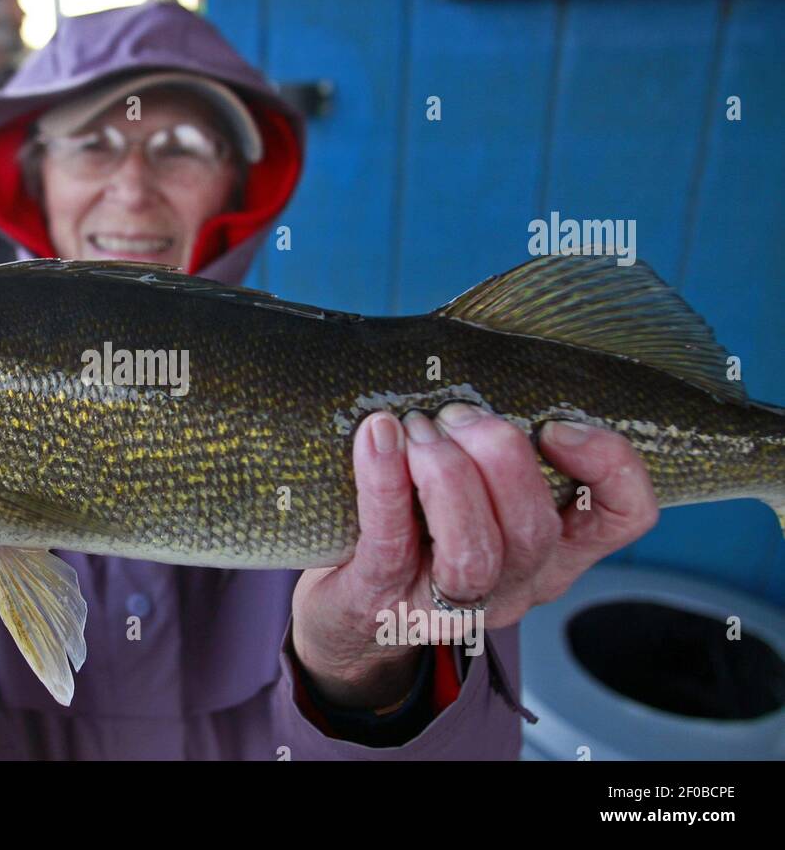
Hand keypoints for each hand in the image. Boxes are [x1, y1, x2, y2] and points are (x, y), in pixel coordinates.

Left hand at [292, 403, 659, 711]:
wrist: (346, 615)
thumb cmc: (420, 531)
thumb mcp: (479, 495)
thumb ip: (496, 447)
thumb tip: (486, 355)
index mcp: (553, 551)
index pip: (624, 516)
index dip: (610, 464)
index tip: (555, 423)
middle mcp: (514, 584)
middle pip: (534, 529)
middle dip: (499, 456)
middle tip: (454, 414)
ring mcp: (447, 603)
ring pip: (475, 552)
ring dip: (448, 476)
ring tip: (417, 430)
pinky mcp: (382, 598)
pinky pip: (391, 542)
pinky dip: (384, 482)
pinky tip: (378, 436)